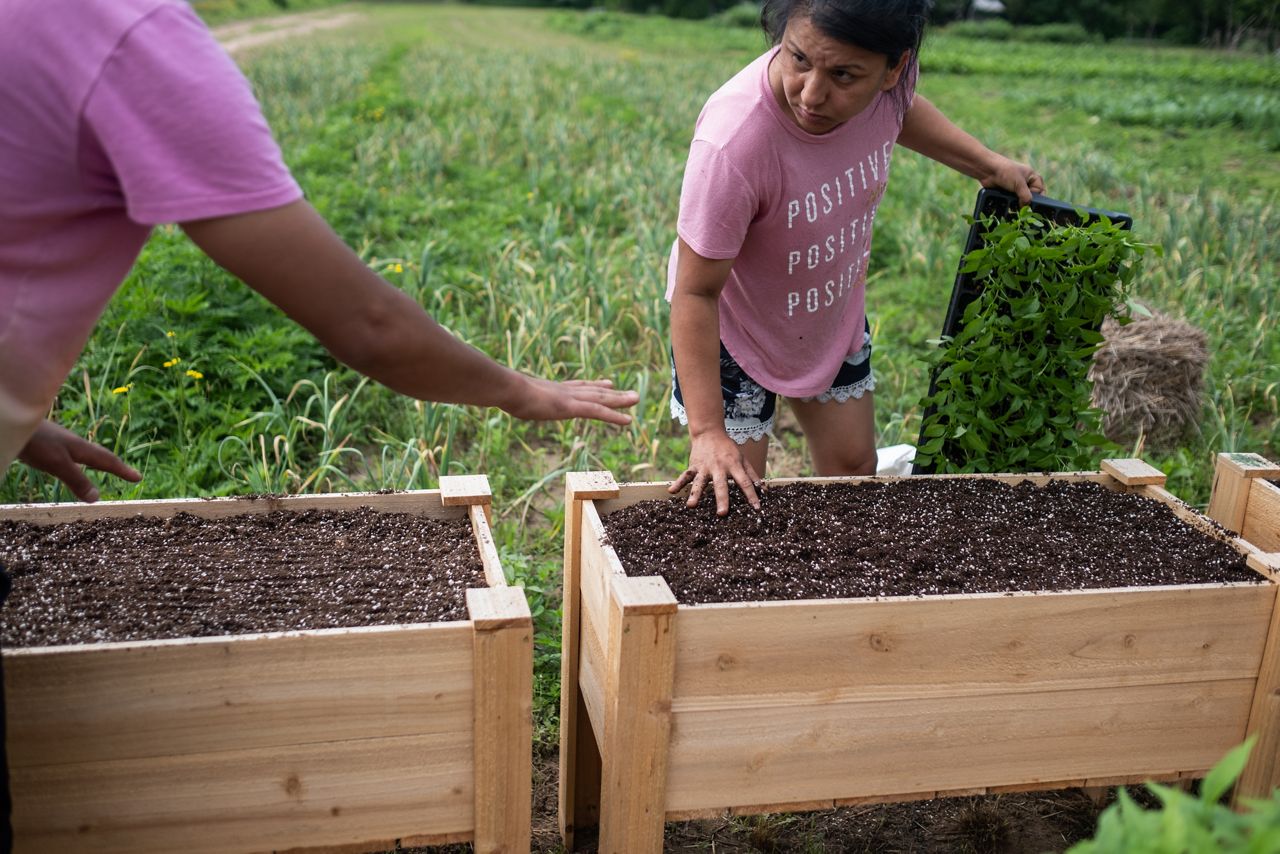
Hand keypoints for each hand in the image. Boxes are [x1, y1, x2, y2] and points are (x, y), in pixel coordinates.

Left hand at [16, 421, 141, 502]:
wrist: (11, 422)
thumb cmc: (36, 444)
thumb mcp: (58, 465)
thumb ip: (77, 480)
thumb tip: (97, 498)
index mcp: (81, 449)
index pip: (107, 461)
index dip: (122, 470)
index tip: (137, 478)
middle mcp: (74, 444)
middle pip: (100, 455)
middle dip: (115, 465)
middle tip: (128, 473)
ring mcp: (61, 442)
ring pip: (86, 453)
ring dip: (99, 461)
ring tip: (104, 467)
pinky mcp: (49, 443)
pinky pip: (73, 454)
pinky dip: (82, 461)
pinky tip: (72, 462)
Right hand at [499, 376, 637, 425]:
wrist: (507, 388)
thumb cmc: (504, 391)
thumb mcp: (510, 394)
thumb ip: (511, 394)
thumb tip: (498, 392)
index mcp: (553, 389)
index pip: (578, 387)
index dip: (594, 385)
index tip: (606, 383)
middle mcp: (566, 391)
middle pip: (595, 392)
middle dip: (613, 393)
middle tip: (631, 394)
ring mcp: (570, 399)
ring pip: (601, 400)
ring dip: (620, 401)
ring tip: (636, 400)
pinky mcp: (572, 407)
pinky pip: (599, 412)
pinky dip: (615, 416)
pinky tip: (628, 420)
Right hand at [669, 430, 760, 515]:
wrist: (710, 432)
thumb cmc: (728, 449)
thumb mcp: (743, 458)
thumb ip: (752, 474)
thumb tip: (764, 489)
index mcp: (734, 466)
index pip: (745, 482)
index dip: (752, 495)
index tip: (757, 509)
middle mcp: (719, 467)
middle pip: (721, 485)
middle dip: (722, 499)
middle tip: (722, 513)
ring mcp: (704, 467)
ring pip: (700, 482)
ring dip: (696, 493)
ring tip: (691, 505)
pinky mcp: (693, 466)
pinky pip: (685, 476)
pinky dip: (678, 483)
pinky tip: (671, 491)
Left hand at [980, 155, 1044, 206]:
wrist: (987, 170)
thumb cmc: (1006, 172)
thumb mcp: (1019, 184)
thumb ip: (1026, 197)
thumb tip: (1026, 209)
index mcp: (1032, 177)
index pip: (1040, 191)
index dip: (1037, 199)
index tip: (1032, 207)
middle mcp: (1025, 182)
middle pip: (1030, 197)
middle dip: (1026, 204)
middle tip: (1023, 211)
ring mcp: (1015, 188)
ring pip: (1020, 201)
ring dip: (1017, 206)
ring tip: (1015, 211)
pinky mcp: (1006, 192)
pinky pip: (1011, 201)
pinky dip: (1010, 205)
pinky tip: (1008, 209)